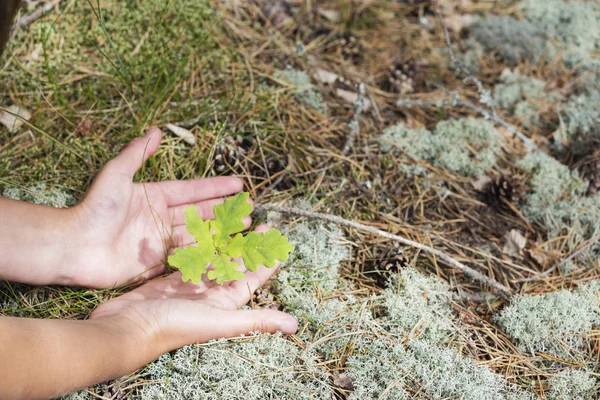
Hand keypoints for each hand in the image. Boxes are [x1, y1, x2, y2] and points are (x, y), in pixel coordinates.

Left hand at [66, 127, 245, 287]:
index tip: (238, 184)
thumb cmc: (94, 209)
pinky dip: (206, 253)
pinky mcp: (158, 262)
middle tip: (250, 209)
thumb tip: (156, 130)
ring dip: (222, 231)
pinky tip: (225, 251)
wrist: (76, 246)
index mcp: (155, 197)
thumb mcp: (116, 174)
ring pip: (198, 234)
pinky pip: (187, 256)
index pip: (193, 190)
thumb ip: (137, 153)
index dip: (216, 187)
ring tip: (246, 228)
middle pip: (201, 213)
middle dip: (226, 210)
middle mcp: (161, 218)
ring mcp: (161, 241)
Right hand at [90, 234, 297, 350]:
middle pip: (236, 265)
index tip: (279, 241)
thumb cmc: (174, 326)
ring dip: (226, 241)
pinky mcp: (171, 278)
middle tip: (260, 222)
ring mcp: (191, 285)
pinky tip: (206, 228)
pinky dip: (200, 244)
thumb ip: (256, 321)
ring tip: (237, 220)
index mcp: (226, 303)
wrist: (128, 328)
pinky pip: (191, 257)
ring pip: (214, 258)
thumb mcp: (220, 321)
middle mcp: (211, 293)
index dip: (268, 261)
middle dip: (249, 245)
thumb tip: (294, 326)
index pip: (253, 279)